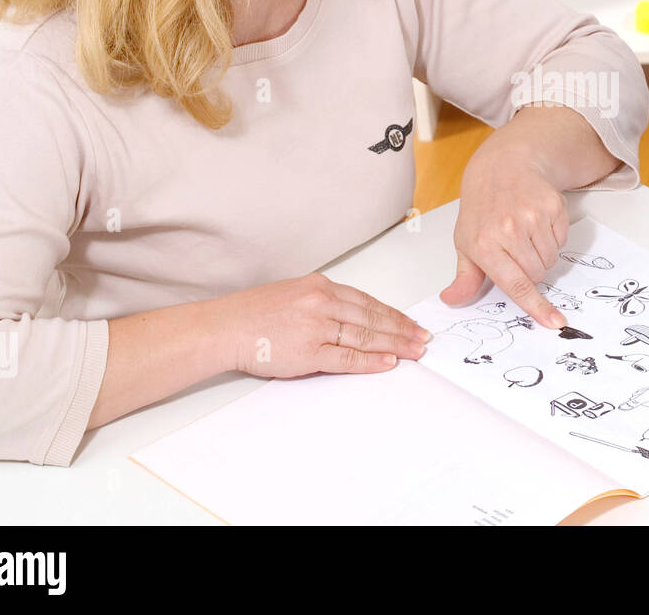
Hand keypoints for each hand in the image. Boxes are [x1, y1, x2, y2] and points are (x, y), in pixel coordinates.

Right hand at [217, 273, 430, 377]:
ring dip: (395, 345)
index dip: (394, 314)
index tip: (411, 323)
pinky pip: (347, 357)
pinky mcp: (309, 352)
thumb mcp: (294, 293)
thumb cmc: (253, 313)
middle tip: (423, 338)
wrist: (224, 327)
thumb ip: (323, 301)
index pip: (367, 301)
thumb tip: (353, 316)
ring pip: (366, 336)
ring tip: (415, 351)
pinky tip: (389, 362)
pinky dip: (371, 361)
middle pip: (373, 317)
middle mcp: (322, 302)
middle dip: (403, 329)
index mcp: (320, 286)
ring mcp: (317, 327)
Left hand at [440, 146, 569, 328]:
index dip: (536, 306)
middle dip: (530, 270)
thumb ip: (464, 277)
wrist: (502, 168)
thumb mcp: (466, 242)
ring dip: (541, 254)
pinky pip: (561, 240)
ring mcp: (533, 216)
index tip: (554, 321)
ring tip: (525, 234)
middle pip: (537, 274)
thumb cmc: (482, 209)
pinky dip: (552, 237)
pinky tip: (536, 222)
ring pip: (550, 259)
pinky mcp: (553, 206)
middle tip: (516, 250)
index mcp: (484, 243)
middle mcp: (509, 229)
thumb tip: (452, 300)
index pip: (515, 283)